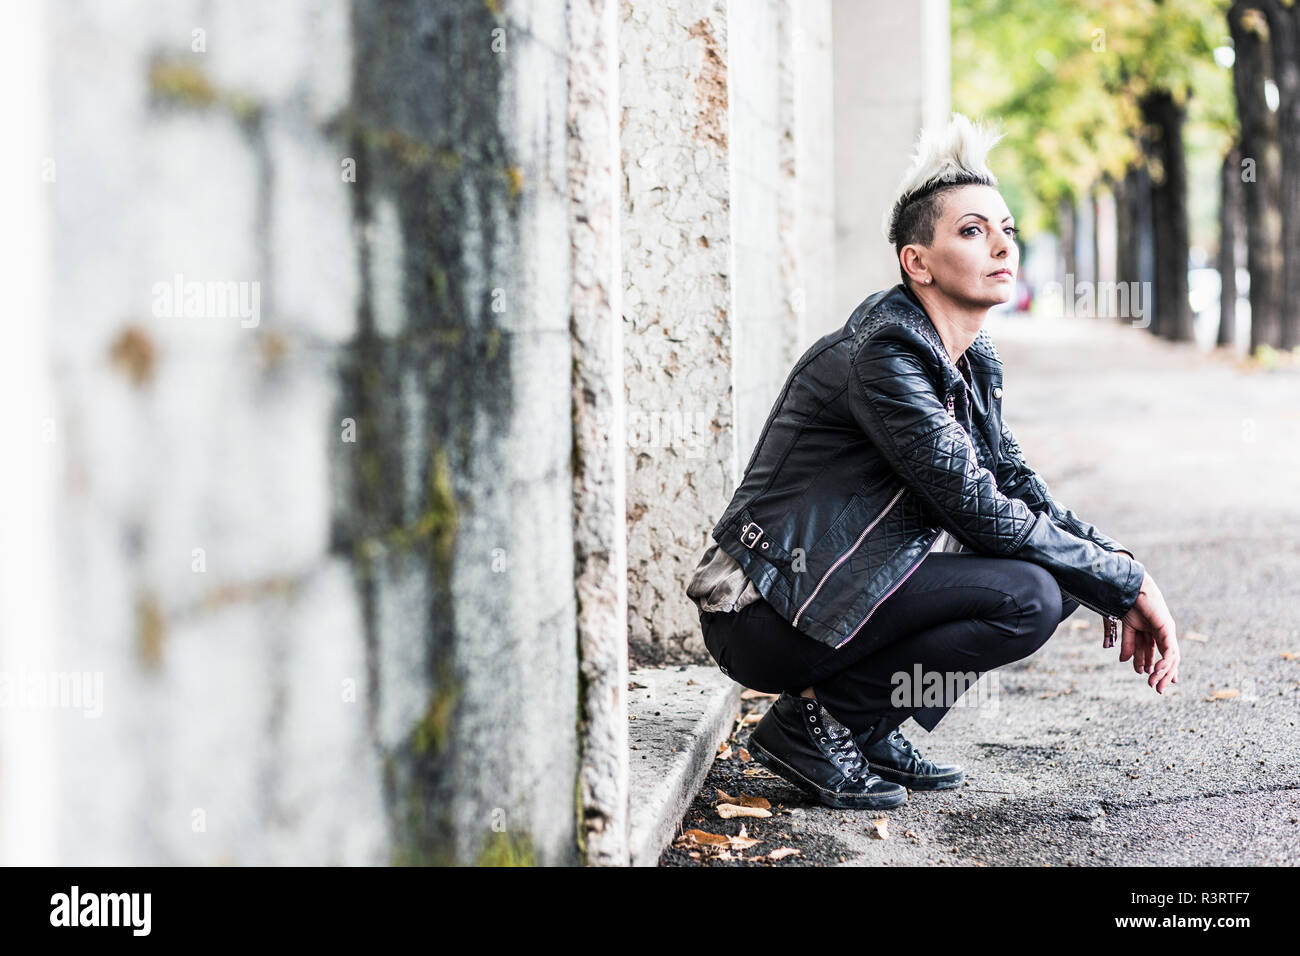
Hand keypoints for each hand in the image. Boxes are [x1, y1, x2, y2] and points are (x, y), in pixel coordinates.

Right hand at [1119, 572, 1178, 693]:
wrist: (1127, 587)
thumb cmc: (1125, 603)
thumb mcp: (1125, 629)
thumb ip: (1127, 645)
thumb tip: (1123, 661)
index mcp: (1150, 630)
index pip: (1156, 652)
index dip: (1156, 667)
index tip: (1153, 681)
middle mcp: (1161, 631)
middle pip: (1165, 656)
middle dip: (1161, 673)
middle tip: (1156, 688)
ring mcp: (1166, 629)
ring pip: (1169, 656)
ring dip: (1162, 671)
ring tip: (1153, 682)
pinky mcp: (1167, 627)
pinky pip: (1169, 649)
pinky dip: (1164, 662)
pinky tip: (1157, 671)